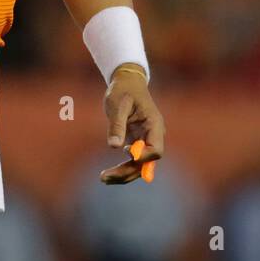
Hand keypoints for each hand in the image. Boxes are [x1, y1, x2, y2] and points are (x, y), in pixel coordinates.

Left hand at [100, 64, 164, 183]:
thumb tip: (114, 147)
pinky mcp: (137, 143)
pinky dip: (122, 169)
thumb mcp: (117, 104)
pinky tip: (108, 174)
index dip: (142, 157)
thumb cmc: (123, 89)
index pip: (156, 150)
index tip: (124, 153)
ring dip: (124, 175)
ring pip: (139, 166)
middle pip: (146, 163)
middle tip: (104, 177)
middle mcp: (153, 136)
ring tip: (103, 179)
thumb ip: (117, 125)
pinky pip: (133, 162)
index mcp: (154, 125)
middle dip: (128, 172)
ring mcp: (146, 141)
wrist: (126, 82)